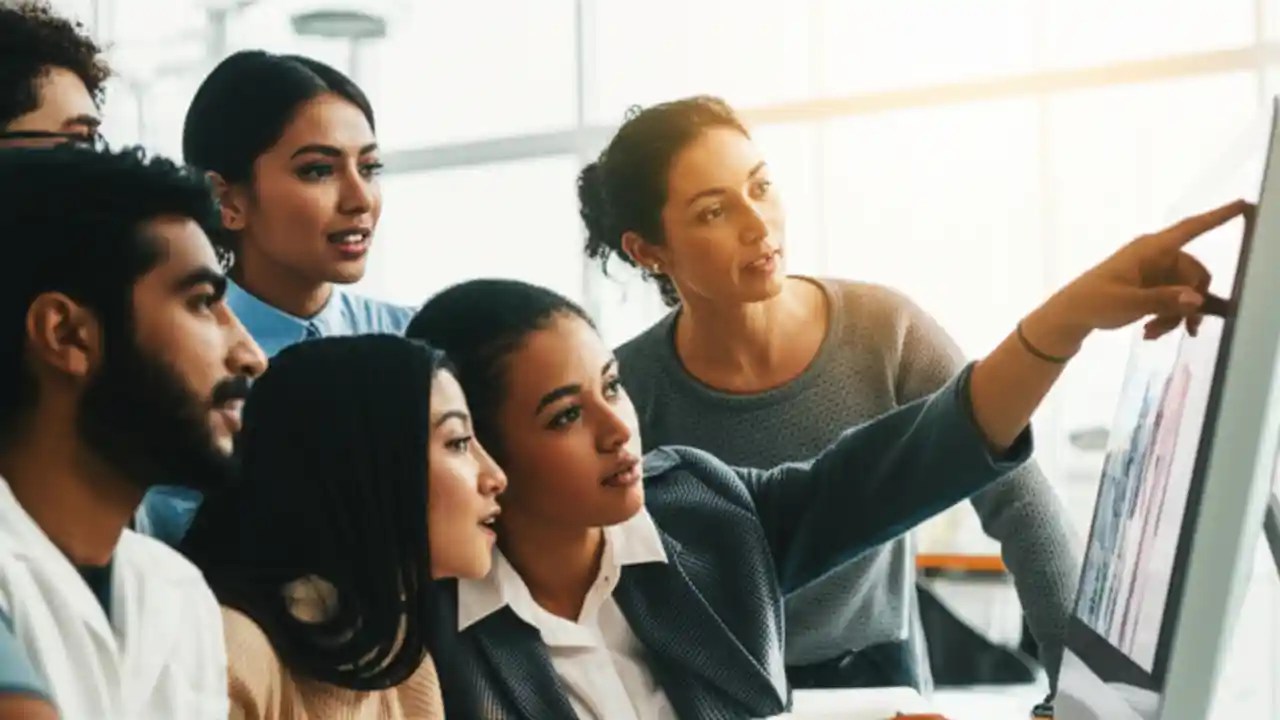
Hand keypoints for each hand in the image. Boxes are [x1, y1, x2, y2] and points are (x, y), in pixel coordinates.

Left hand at [1024, 199, 1250, 356]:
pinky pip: (1172, 297)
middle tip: (1185, 329)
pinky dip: (1166, 315)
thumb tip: (1196, 299)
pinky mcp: (1149, 285)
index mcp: (1150, 249)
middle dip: (1191, 301)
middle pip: (1193, 272)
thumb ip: (1164, 300)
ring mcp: (1153, 271)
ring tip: (1153, 333)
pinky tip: (1150, 332)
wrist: (1070, 314)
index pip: (1190, 228)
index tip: (1242, 204)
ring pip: (1184, 290)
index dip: (1217, 216)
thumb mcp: (1129, 303)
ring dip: (1176, 314)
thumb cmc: (1095, 302)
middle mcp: (1155, 256)